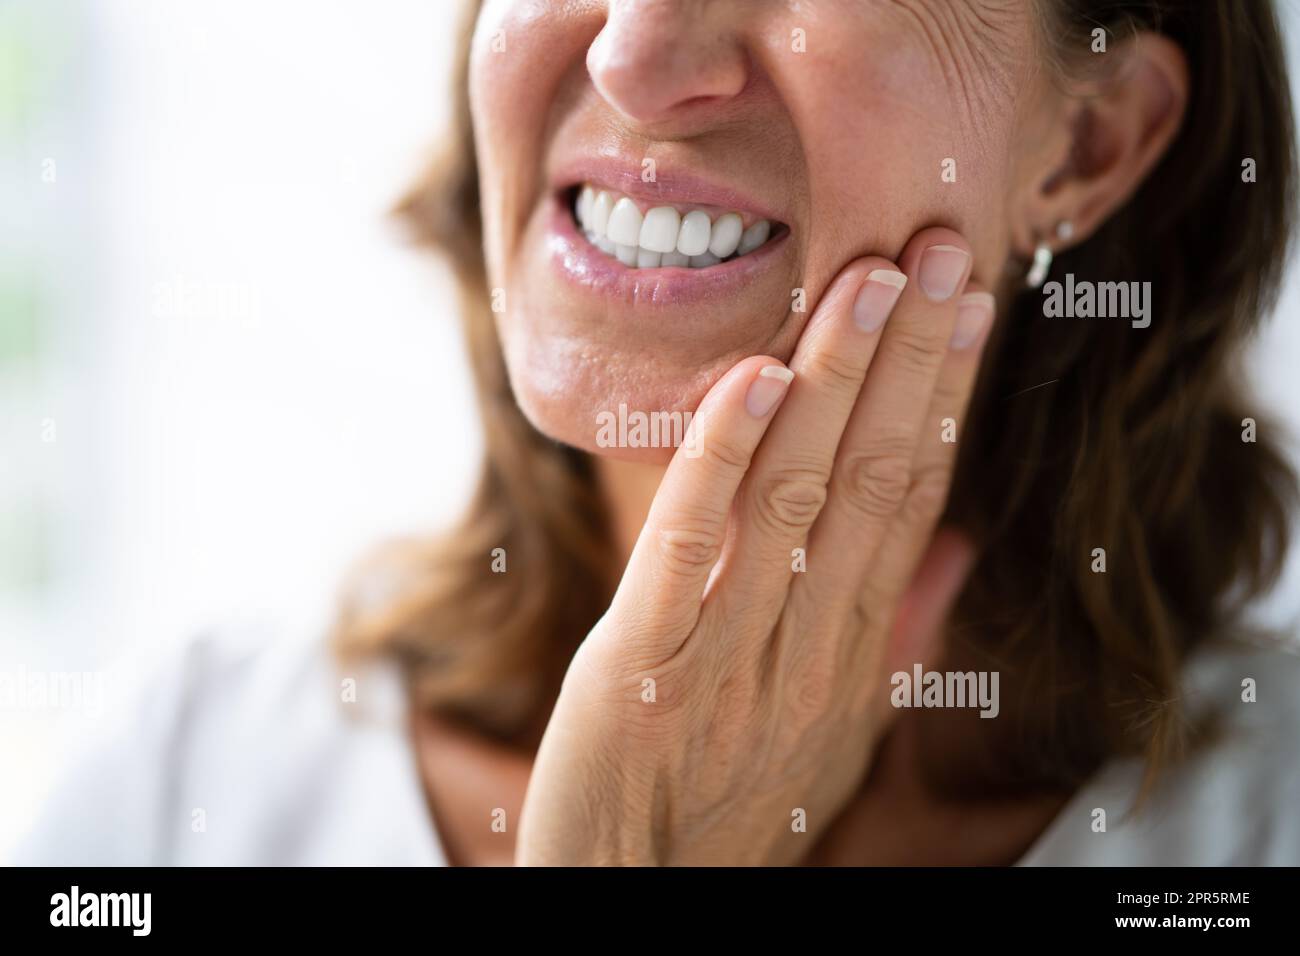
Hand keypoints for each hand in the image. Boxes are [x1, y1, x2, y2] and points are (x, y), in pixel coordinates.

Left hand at [517, 227, 991, 865]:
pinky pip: (692, 554)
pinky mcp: (643, 670)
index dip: (945, 398)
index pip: (916, 500)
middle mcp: (812, 647)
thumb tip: (952, 549)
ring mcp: (731, 657)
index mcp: (855, 651)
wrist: (638, 899)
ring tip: (868, 281)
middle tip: (942, 250)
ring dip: (836, 382)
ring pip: (799, 500)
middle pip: (877, 481)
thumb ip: (893, 633)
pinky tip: (752, 378)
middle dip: (911, 360)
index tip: (972, 308)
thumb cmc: (733, 803)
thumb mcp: (833, 724)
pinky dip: (720, 461)